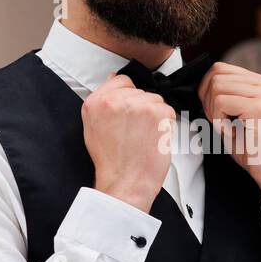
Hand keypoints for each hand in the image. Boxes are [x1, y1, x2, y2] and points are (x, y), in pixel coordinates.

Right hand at [82, 73, 175, 212]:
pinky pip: (168, 110)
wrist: (125, 182)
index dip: (128, 97)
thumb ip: (103, 103)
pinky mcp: (157, 112)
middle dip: (141, 108)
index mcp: (96, 101)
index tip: (129, 113)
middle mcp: (116, 99)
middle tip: (135, 131)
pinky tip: (153, 138)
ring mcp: (138, 104)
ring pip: (155, 100)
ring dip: (154, 116)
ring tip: (143, 137)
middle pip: (139, 91)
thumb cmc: (111, 161)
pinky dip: (165, 124)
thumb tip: (114, 79)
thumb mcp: (93, 127)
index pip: (121, 80)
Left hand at [198, 61, 260, 222]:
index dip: (206, 88)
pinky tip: (231, 133)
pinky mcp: (259, 106)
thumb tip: (200, 87)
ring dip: (213, 111)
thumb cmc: (255, 150)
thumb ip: (226, 98)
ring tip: (227, 128)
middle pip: (216, 74)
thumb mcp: (238, 117)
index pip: (221, 68)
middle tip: (218, 122)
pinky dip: (218, 121)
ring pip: (216, 87)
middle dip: (207, 100)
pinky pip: (221, 102)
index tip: (212, 112)